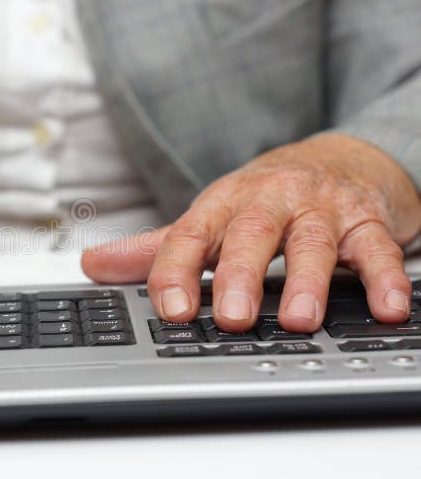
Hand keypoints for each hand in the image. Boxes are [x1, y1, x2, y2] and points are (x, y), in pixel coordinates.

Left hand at [83, 134, 420, 332]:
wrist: (337, 158)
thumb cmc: (262, 198)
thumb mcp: (208, 217)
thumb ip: (157, 248)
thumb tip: (92, 264)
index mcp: (221, 205)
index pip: (188, 236)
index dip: (174, 271)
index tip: (169, 310)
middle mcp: (267, 202)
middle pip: (248, 234)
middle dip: (239, 275)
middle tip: (231, 318)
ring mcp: (317, 209)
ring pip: (312, 241)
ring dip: (307, 281)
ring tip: (300, 320)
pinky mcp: (364, 220)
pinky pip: (376, 247)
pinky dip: (384, 276)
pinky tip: (386, 306)